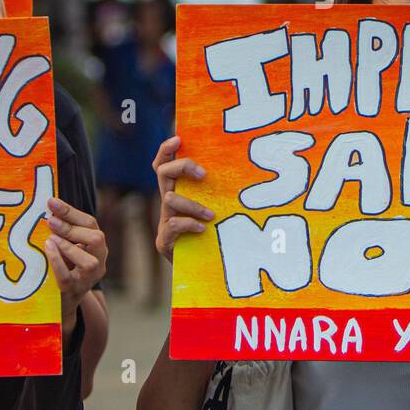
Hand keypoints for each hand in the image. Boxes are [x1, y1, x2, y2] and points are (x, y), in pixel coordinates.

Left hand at [44, 196, 106, 311]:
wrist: (61, 301)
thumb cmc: (64, 266)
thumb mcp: (67, 246)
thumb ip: (64, 231)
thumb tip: (47, 208)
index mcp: (97, 245)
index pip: (90, 223)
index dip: (70, 211)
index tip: (51, 202)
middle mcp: (99, 261)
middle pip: (96, 238)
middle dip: (71, 227)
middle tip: (50, 221)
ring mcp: (89, 278)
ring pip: (89, 261)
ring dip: (68, 246)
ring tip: (51, 238)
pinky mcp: (74, 291)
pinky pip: (67, 276)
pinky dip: (57, 261)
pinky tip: (48, 249)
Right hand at [153, 135, 214, 262]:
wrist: (202, 270)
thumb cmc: (213, 235)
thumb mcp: (216, 208)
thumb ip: (219, 192)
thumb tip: (247, 169)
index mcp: (178, 191)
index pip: (164, 164)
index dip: (166, 150)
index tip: (178, 138)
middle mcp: (168, 202)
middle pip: (163, 173)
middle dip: (182, 167)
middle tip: (203, 173)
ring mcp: (164, 221)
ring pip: (170, 198)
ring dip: (192, 204)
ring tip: (211, 215)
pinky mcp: (164, 240)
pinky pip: (173, 223)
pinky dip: (189, 224)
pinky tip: (203, 229)